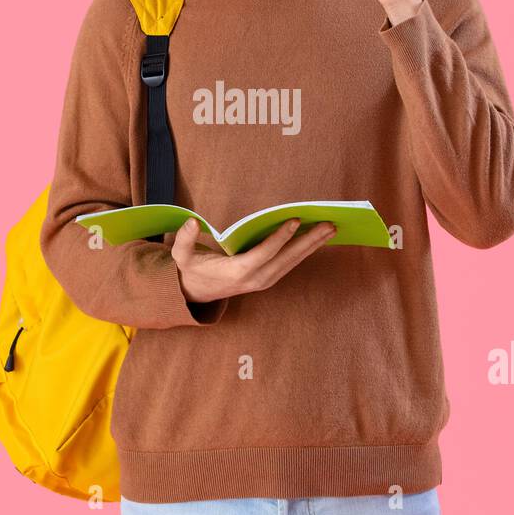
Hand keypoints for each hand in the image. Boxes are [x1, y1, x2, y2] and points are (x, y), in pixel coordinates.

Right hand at [171, 217, 337, 303]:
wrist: (198, 293)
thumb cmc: (193, 270)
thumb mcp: (182, 257)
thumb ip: (184, 240)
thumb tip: (191, 222)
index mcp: (237, 272)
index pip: (263, 254)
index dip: (279, 238)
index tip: (295, 221)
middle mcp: (256, 278)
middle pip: (287, 259)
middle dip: (309, 241)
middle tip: (329, 225)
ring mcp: (265, 280)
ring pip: (293, 262)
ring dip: (313, 245)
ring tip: (331, 229)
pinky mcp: (270, 277)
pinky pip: (291, 263)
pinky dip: (306, 250)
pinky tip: (319, 238)